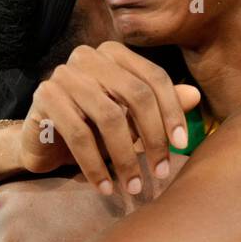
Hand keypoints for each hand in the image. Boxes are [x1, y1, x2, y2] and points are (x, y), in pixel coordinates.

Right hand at [19, 42, 200, 195]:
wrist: (44, 143)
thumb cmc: (94, 129)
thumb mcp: (131, 119)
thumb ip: (160, 106)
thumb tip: (196, 96)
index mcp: (115, 54)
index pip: (155, 79)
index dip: (173, 112)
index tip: (183, 146)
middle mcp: (89, 56)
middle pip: (136, 95)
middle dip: (154, 138)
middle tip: (160, 172)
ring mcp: (64, 74)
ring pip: (109, 117)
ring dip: (126, 158)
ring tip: (135, 187)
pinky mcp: (44, 96)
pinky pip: (79, 134)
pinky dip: (95, 166)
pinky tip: (106, 187)